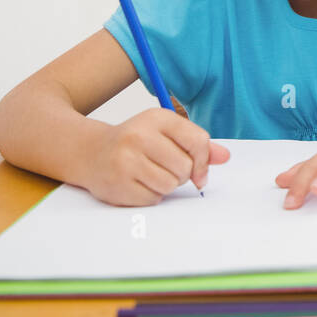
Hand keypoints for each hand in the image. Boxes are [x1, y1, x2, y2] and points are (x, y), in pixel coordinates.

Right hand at [85, 108, 228, 205]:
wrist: (90, 152)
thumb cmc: (135, 142)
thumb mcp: (165, 133)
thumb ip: (197, 144)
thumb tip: (225, 156)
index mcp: (156, 118)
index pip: (198, 141)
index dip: (204, 160)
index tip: (199, 170)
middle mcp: (139, 135)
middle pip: (185, 167)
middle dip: (181, 174)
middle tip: (164, 168)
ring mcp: (126, 160)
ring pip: (170, 185)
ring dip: (165, 186)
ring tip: (149, 174)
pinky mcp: (118, 184)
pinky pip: (153, 199)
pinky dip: (150, 196)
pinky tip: (137, 183)